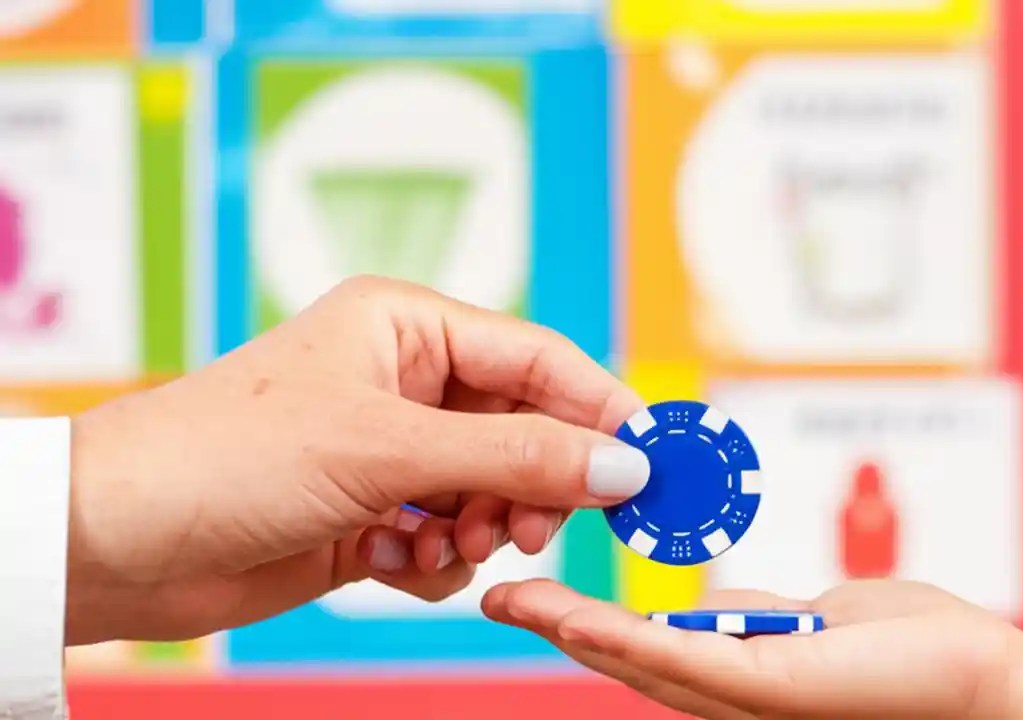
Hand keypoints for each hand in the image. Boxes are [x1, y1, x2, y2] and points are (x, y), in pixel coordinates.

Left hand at [65, 277, 649, 644]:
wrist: (120, 542)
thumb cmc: (231, 456)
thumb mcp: (388, 450)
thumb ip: (516, 458)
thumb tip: (624, 465)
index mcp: (407, 326)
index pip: (537, 359)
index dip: (595, 407)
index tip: (645, 461)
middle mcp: (405, 383)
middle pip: (523, 432)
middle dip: (531, 486)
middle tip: (528, 528)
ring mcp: (390, 452)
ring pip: (492, 493)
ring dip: (478, 529)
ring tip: (434, 543)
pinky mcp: (372, 514)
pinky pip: (448, 538)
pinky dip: (431, 560)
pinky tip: (380, 560)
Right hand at [483, 579, 1022, 719]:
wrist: (990, 679)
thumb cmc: (923, 648)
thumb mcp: (823, 612)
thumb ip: (758, 611)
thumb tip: (706, 602)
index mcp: (749, 679)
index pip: (654, 656)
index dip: (592, 630)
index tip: (543, 598)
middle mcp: (738, 699)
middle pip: (631, 664)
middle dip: (561, 630)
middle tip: (499, 599)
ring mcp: (751, 699)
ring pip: (642, 665)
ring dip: (572, 631)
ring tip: (514, 601)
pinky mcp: (770, 689)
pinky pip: (686, 661)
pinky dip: (624, 639)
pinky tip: (577, 617)